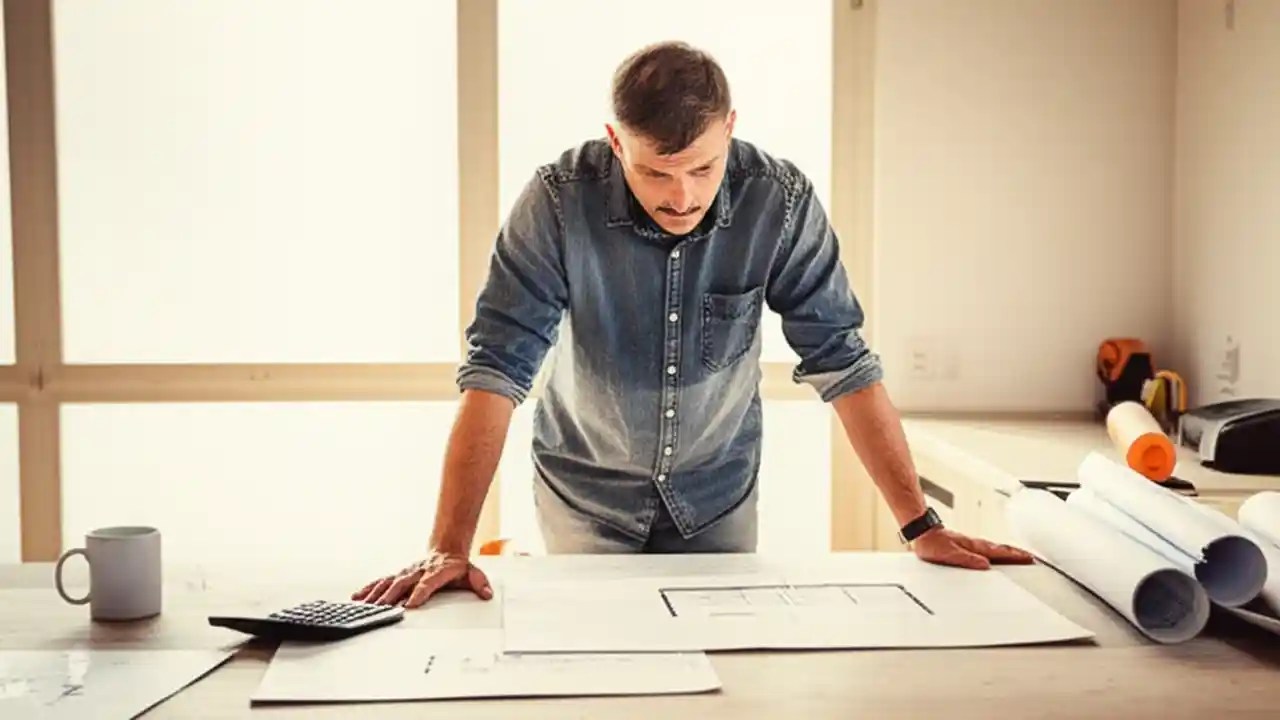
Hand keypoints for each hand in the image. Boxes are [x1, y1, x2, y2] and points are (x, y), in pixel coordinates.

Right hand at [351, 551, 492, 607]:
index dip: (419, 594)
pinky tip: (357, 597)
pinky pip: (381, 582)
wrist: (446, 549)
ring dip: (376, 595)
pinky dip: (368, 589)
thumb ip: (479, 583)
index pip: (427, 584)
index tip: (410, 605)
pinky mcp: (399, 575)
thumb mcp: (472, 572)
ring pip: (389, 583)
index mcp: (436, 572)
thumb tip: (487, 593)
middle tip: (380, 609)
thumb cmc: (457, 566)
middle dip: (391, 597)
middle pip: (402, 584)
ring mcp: (406, 573)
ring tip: (363, 606)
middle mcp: (418, 571)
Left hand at [910, 527, 1033, 569]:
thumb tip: (984, 565)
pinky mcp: (967, 547)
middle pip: (1002, 550)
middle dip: (1018, 554)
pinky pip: (987, 551)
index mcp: (975, 547)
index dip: (1016, 556)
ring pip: (995, 550)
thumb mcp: (949, 554)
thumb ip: (967, 560)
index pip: (1000, 552)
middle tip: (1032, 559)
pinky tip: (997, 558)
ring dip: (1009, 554)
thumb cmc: (932, 543)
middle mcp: (976, 545)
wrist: (922, 532)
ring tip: (1021, 558)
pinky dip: (997, 554)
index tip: (1030, 559)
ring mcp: (972, 545)